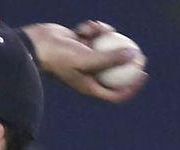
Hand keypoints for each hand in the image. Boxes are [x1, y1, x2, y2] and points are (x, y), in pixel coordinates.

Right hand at [23, 21, 146, 102]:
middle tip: (138, 50)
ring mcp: (84, 59)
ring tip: (97, 30)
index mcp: (89, 85)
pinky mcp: (79, 44)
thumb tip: (133, 55)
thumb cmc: (60, 57)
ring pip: (104, 47)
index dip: (131, 86)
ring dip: (103, 36)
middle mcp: (87, 74)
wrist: (37, 45)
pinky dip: (92, 29)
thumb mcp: (87, 59)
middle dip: (126, 59)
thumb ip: (110, 58)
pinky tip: (86, 26)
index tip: (142, 73)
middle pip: (114, 70)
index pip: (115, 93)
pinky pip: (94, 36)